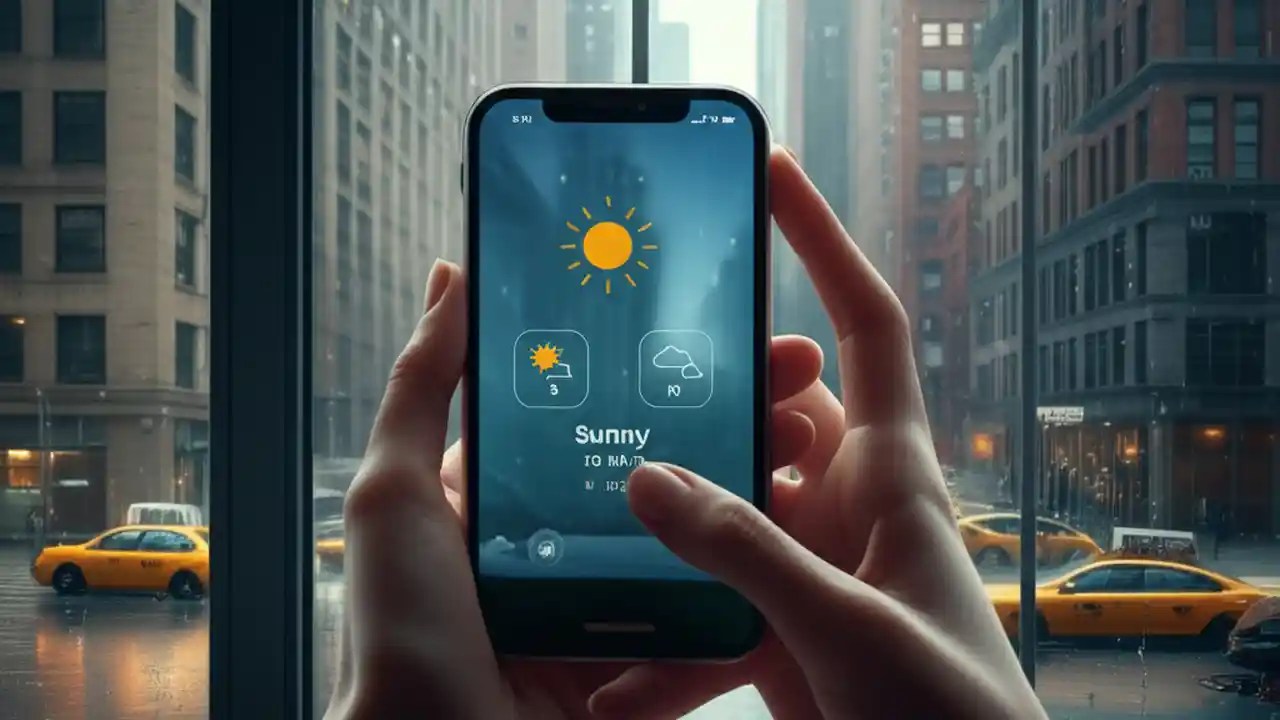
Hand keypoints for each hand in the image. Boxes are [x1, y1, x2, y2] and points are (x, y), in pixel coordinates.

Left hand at [325, 260, 829, 717]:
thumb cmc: (401, 630)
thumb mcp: (397, 492)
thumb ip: (425, 386)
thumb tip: (452, 278)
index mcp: (509, 495)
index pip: (599, 408)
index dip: (662, 363)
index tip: (722, 326)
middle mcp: (564, 542)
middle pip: (664, 463)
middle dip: (733, 414)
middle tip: (794, 374)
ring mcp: (608, 605)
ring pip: (699, 534)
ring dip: (760, 489)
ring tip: (812, 446)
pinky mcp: (644, 664)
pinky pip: (708, 616)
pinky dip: (756, 577)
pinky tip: (806, 531)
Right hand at [588, 149, 1047, 719]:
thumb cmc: (955, 719)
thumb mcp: (849, 627)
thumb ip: (748, 555)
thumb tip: (652, 482)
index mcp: (892, 476)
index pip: (864, 325)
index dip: (825, 244)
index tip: (776, 176)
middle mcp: (849, 508)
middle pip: (771, 414)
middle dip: (708, 403)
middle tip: (642, 391)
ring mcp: (812, 567)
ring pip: (724, 514)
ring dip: (669, 539)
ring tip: (599, 538)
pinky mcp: (782, 628)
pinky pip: (709, 606)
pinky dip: (666, 639)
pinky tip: (616, 678)